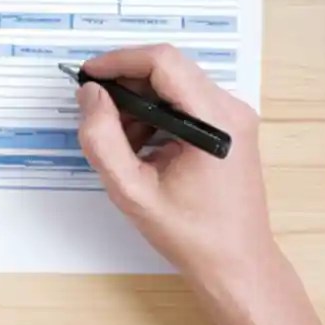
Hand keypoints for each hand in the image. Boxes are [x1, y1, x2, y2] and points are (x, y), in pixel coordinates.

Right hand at [76, 45, 324, 324]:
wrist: (235, 264)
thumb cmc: (193, 235)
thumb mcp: (132, 190)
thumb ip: (103, 138)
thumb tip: (91, 96)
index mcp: (215, 121)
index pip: (163, 62)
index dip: (120, 61)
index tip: (89, 75)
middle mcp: (230, 111)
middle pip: (169, 69)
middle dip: (126, 84)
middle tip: (96, 111)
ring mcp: (233, 118)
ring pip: (174, 85)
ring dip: (140, 103)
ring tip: (119, 141)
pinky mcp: (229, 128)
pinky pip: (185, 102)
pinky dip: (156, 115)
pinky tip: (140, 148)